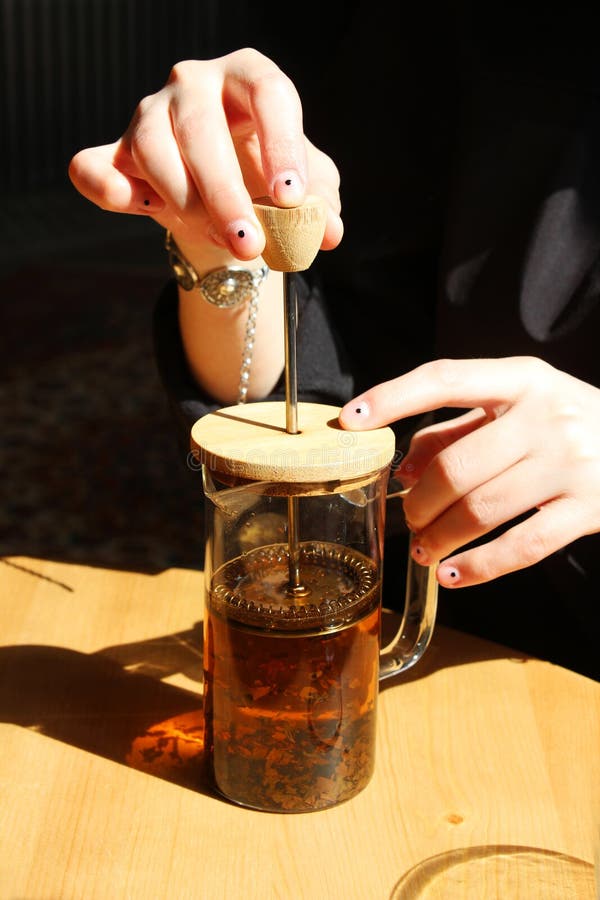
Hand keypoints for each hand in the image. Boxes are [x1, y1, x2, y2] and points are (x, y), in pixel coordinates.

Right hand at [68, 50, 342, 260]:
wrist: (224, 196)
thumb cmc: (269, 176)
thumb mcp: (306, 186)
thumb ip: (321, 203)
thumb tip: (329, 232)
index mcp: (249, 77)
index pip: (268, 91)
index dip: (281, 144)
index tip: (290, 198)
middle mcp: (195, 84)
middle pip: (203, 130)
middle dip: (226, 195)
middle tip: (249, 246)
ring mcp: (149, 115)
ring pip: (153, 149)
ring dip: (185, 204)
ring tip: (219, 242)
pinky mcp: (116, 153)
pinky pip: (94, 166)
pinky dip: (105, 187)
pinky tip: (133, 204)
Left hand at [339, 357, 599, 587]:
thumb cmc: (566, 424)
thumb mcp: (516, 407)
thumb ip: (455, 429)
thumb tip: (401, 466)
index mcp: (522, 379)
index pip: (445, 379)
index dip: (392, 398)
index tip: (350, 420)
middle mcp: (547, 416)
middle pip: (456, 465)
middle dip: (418, 500)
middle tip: (408, 516)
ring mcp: (571, 464)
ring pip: (481, 509)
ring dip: (439, 535)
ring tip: (422, 547)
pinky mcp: (589, 510)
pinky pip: (521, 546)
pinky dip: (478, 566)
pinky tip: (451, 574)